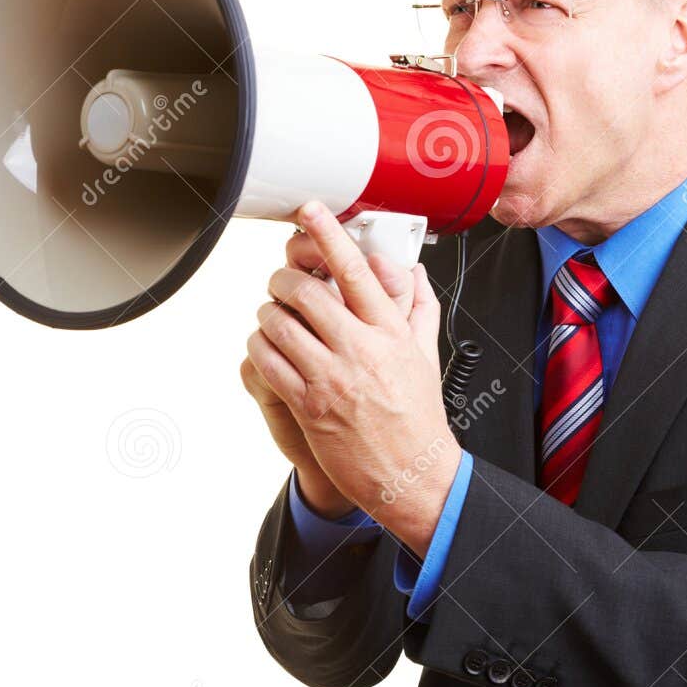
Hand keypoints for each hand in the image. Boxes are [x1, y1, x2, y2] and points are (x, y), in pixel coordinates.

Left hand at [238, 219, 416, 518]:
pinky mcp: (309, 406)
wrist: (412, 475)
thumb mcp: (427, 357)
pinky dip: (260, 348)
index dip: (329, 235)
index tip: (311, 211)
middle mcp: (361, 349)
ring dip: (267, 314)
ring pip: (280, 324)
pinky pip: (269, 362)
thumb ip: (420, 310)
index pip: (356, 271)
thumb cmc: (419, 418)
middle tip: (281, 282)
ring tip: (272, 316)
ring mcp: (333, 378)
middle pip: (308, 291)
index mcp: (391, 332)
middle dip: (284, 279)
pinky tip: (266, 348)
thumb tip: (416, 274)